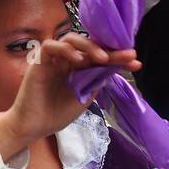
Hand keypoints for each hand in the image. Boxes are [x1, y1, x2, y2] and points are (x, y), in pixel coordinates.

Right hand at [0, 34, 140, 157]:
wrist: (33, 128)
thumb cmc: (55, 115)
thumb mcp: (83, 98)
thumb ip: (95, 82)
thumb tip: (112, 68)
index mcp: (77, 69)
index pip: (99, 57)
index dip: (117, 58)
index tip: (135, 63)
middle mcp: (66, 61)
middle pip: (89, 46)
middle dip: (110, 50)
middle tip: (127, 56)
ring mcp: (53, 60)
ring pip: (71, 39)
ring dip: (89, 46)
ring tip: (102, 58)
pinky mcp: (39, 61)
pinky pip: (51, 46)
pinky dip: (66, 50)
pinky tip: (78, 60)